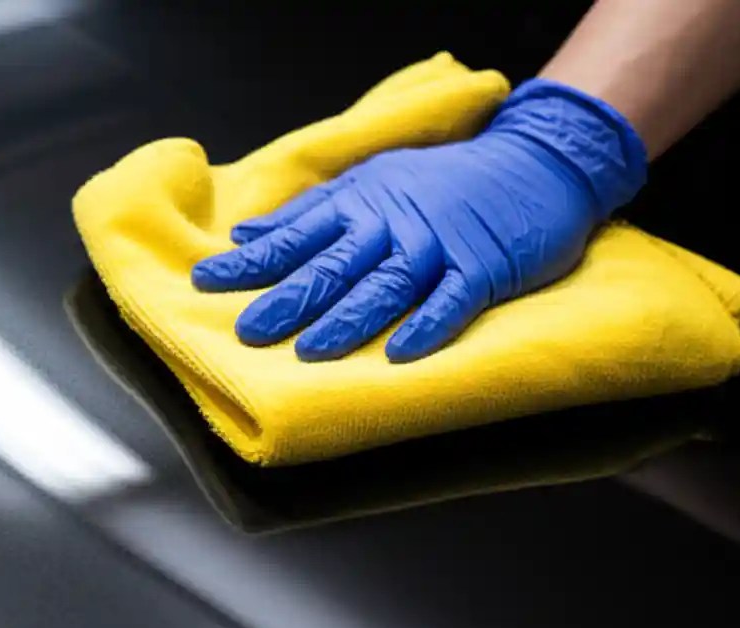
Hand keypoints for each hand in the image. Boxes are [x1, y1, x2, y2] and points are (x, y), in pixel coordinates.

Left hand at [192, 79, 646, 362]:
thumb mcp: (369, 182)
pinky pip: (454, 299)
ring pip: (387, 284)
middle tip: (248, 330)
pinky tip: (402, 354)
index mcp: (360, 203)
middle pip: (334, 264)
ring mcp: (438, 244)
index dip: (251, 262)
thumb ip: (307, 213)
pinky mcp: (483, 266)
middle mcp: (392, 223)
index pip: (295, 236)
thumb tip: (245, 235)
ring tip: (310, 351)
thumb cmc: (440, 181)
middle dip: (289, 298)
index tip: (206, 282)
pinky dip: (430, 324)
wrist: (534, 162)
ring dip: (349, 319)